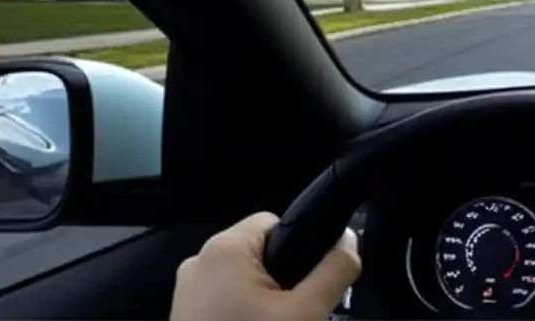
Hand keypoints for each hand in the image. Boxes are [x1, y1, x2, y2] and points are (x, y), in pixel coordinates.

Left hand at [170, 212, 360, 320]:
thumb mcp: (305, 313)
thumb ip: (334, 271)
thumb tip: (349, 241)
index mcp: (224, 248)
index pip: (278, 223)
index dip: (303, 249)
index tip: (309, 285)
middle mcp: (199, 262)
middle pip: (263, 254)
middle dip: (286, 281)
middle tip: (297, 316)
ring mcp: (187, 292)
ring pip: (245, 281)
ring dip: (267, 302)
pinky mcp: (185, 316)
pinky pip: (226, 301)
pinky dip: (245, 315)